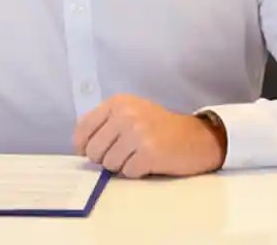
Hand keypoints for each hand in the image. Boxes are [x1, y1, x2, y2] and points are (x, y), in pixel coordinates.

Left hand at [72, 94, 224, 178]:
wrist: (196, 137)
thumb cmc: (160, 128)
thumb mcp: (131, 113)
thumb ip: (105, 124)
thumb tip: (80, 147)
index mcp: (118, 103)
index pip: (82, 129)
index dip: (83, 146)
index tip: (90, 152)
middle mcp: (126, 114)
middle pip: (94, 151)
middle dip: (105, 159)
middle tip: (122, 155)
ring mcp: (137, 133)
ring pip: (109, 164)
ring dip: (122, 166)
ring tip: (138, 156)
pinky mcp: (149, 152)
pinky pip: (128, 172)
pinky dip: (137, 172)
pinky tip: (149, 162)